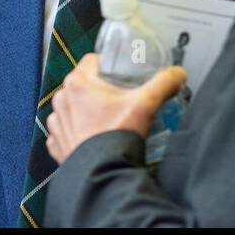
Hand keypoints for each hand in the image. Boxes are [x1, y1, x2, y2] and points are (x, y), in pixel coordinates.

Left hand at [45, 54, 186, 163]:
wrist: (103, 174)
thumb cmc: (118, 134)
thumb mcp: (146, 103)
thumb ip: (164, 83)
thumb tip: (178, 74)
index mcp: (78, 82)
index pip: (93, 60)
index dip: (109, 64)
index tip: (122, 74)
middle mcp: (62, 98)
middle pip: (84, 83)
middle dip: (100, 89)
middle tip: (120, 99)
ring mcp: (56, 122)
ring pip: (73, 106)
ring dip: (85, 110)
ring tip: (107, 120)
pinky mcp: (57, 142)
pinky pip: (66, 129)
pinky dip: (77, 130)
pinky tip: (93, 135)